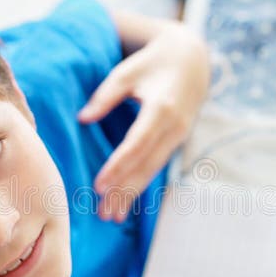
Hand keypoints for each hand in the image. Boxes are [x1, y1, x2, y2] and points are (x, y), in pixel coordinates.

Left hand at [78, 20, 209, 221]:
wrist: (192, 61)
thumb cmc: (152, 64)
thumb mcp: (127, 72)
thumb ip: (105, 96)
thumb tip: (83, 119)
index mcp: (161, 109)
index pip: (137, 145)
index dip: (118, 166)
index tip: (99, 186)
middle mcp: (174, 128)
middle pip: (146, 165)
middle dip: (124, 191)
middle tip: (103, 213)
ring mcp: (178, 137)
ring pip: (152, 171)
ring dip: (132, 194)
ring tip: (112, 215)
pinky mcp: (176, 142)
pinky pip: (156, 166)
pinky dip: (140, 184)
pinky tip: (126, 201)